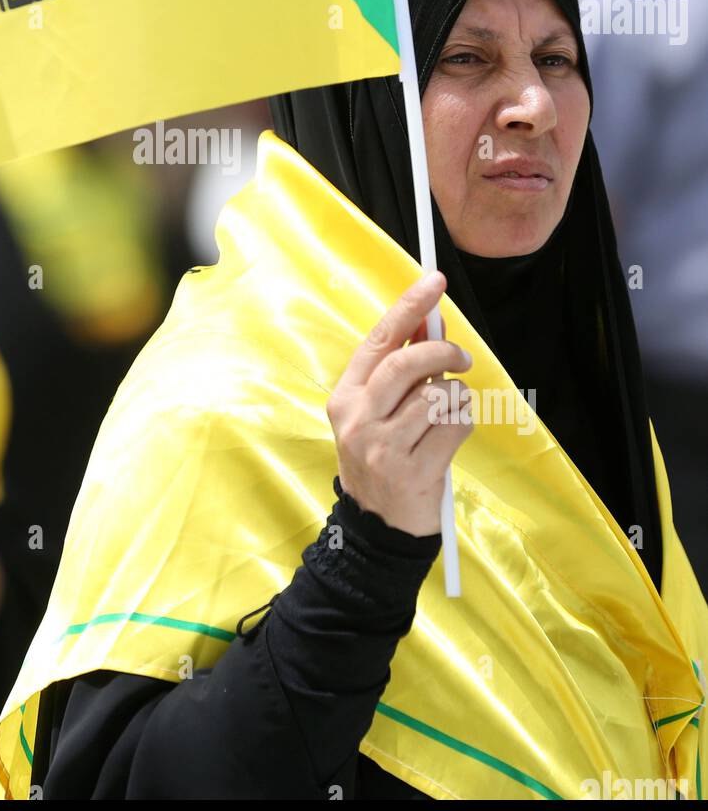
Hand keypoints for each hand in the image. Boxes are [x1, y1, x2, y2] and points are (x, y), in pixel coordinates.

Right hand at [326, 270, 473, 536]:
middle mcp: (358, 420)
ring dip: (456, 397)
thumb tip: (428, 324)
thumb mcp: (374, 414)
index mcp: (345, 398)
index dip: (407, 307)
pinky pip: (456, 427)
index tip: (433, 281)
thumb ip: (396, 372)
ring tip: (449, 413)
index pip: (378, 341)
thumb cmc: (380, 460)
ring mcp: (384, 449)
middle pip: (406, 363)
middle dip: (442, 352)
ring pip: (437, 395)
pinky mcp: (414, 472)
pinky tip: (451, 435)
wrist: (377, 529)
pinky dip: (464, 422)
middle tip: (461, 359)